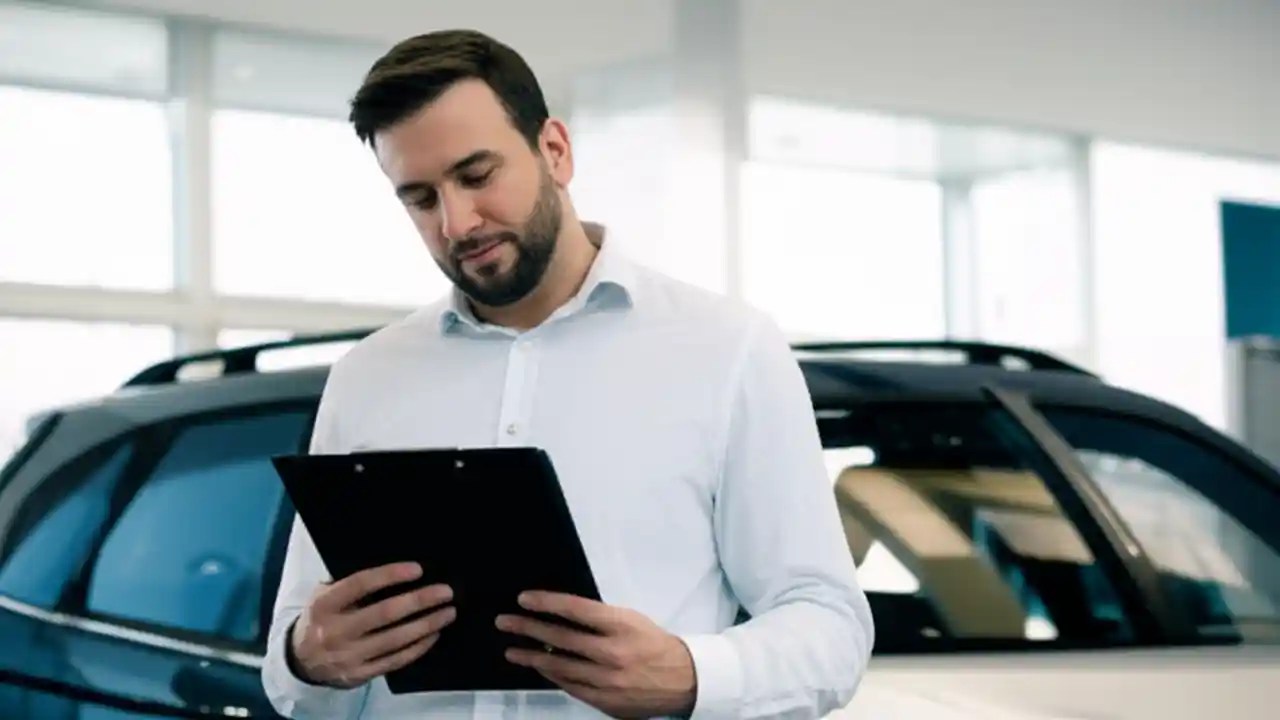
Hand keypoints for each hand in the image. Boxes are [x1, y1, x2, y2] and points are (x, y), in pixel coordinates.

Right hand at [290, 562, 455, 688]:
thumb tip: (392, 569)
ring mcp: (347, 656)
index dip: (390, 575)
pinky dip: (418, 647)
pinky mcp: (359, 675)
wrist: (300, 661)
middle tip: (445, 592)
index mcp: (324, 605)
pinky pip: (395, 661)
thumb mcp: (323, 595)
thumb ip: (349, 582)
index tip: (417, 569)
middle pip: (384, 613)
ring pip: (394, 640)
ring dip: (426, 624)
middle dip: (419, 601)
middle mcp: (334, 631)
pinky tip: (433, 634)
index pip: (359, 585)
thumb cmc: (322, 617)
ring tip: (448, 612)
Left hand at [496, 592, 696, 718]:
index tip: (524, 599)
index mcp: (621, 625)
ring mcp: (608, 680)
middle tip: (504, 622)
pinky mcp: (606, 701)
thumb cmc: (652, 643)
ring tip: (512, 650)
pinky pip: (571, 687)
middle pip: (561, 638)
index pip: (575, 609)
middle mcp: (612, 652)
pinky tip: (539, 667)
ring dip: (532, 657)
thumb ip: (598, 618)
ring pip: (560, 667)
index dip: (546, 602)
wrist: (682, 679)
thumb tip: (559, 613)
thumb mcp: (630, 619)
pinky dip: (553, 675)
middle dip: (528, 628)